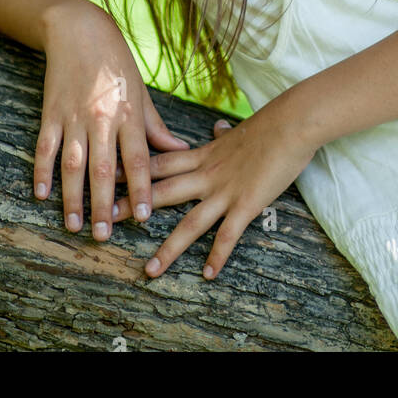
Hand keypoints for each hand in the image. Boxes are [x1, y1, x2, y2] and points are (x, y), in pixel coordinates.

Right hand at [34, 5, 189, 241]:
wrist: (80, 30)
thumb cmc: (117, 63)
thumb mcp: (141, 92)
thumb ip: (156, 127)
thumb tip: (179, 151)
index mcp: (128, 114)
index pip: (137, 159)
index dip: (140, 189)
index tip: (142, 217)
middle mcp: (102, 118)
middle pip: (103, 169)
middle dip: (103, 206)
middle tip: (103, 236)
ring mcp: (74, 116)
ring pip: (73, 164)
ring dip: (72, 197)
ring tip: (74, 225)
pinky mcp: (51, 112)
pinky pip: (45, 146)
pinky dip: (42, 171)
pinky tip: (41, 194)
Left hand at [111, 100, 319, 280]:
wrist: (292, 123)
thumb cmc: (269, 125)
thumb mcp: (237, 130)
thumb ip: (223, 136)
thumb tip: (218, 129)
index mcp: (203, 156)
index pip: (159, 164)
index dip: (132, 172)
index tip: (106, 177)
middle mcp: (207, 174)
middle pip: (162, 193)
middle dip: (131, 208)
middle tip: (105, 220)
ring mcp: (226, 190)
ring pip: (190, 223)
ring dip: (169, 249)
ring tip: (149, 270)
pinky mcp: (247, 204)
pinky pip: (228, 234)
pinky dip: (218, 255)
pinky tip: (208, 274)